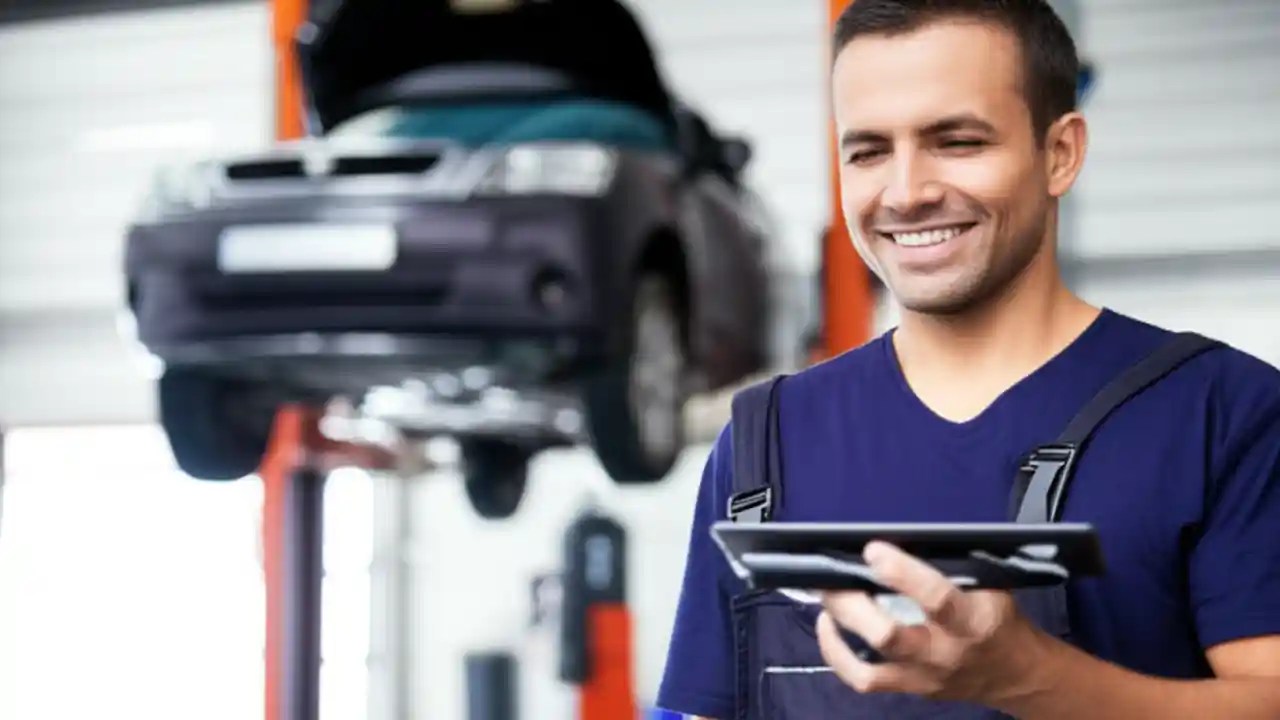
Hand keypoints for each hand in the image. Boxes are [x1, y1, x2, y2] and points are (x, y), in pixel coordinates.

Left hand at [815, 540, 1052, 708]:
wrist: (1015, 674)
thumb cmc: (998, 617)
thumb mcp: (990, 584)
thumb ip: (953, 566)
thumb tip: (903, 537)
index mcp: (973, 620)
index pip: (936, 598)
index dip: (901, 573)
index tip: (873, 550)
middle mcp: (946, 653)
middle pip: (889, 636)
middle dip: (853, 603)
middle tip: (833, 576)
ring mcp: (925, 676)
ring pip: (871, 664)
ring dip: (840, 627)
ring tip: (827, 596)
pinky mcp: (909, 689)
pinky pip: (864, 680)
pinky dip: (837, 654)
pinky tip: (829, 626)